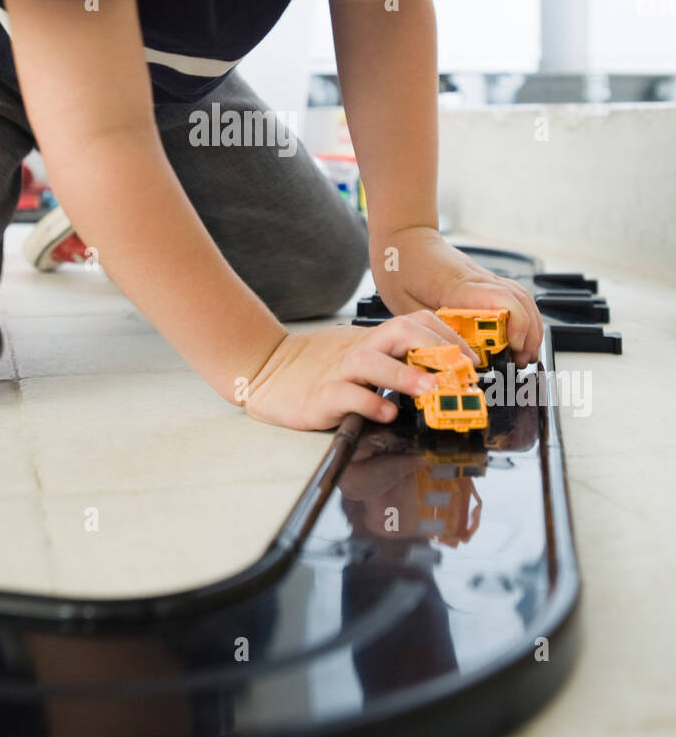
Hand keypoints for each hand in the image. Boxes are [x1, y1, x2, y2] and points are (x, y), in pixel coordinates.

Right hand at [240, 311, 479, 431]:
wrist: (265, 370)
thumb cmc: (315, 367)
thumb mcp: (359, 356)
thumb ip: (391, 358)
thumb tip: (437, 370)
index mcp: (373, 341)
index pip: (416, 323)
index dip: (448, 336)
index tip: (472, 358)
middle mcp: (359, 350)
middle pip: (401, 332)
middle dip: (436, 348)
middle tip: (461, 370)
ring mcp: (339, 372)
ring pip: (374, 362)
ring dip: (405, 375)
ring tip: (430, 389)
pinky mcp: (320, 396)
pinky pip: (346, 396)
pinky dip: (368, 403)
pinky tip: (386, 413)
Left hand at [370, 225, 543, 367]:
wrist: (402, 239)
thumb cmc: (400, 268)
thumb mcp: (408, 307)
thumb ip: (434, 330)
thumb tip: (454, 354)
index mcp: (458, 286)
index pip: (503, 300)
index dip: (517, 325)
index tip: (515, 348)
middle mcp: (477, 278)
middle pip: (520, 301)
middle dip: (529, 334)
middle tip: (522, 360)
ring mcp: (483, 277)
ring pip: (522, 296)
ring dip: (530, 326)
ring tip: (524, 352)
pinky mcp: (483, 280)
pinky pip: (513, 295)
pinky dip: (522, 315)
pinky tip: (517, 334)